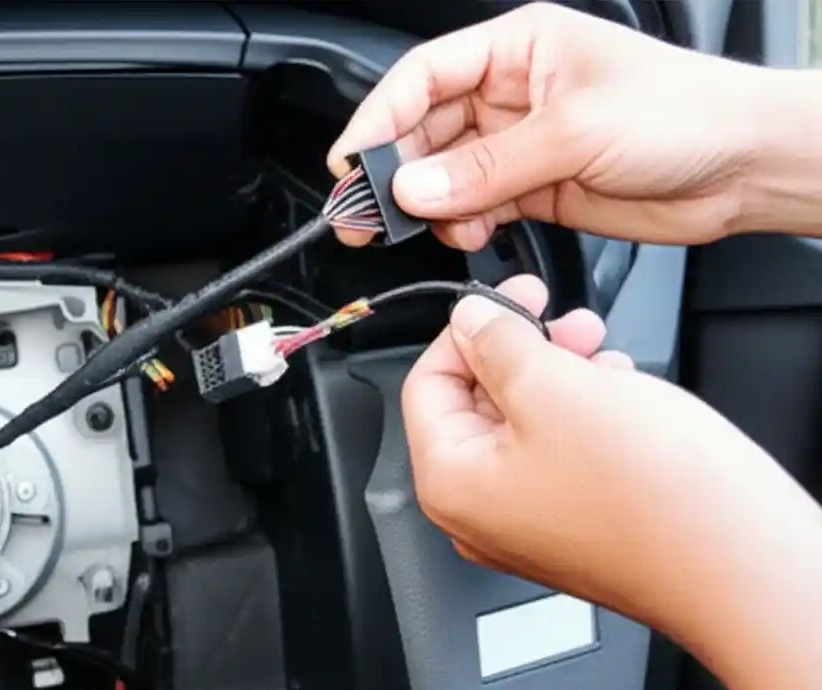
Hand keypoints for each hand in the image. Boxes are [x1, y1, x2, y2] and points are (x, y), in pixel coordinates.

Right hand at [328, 3, 821, 248]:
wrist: (744, 166)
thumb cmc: (684, 113)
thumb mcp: (575, 130)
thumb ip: (487, 166)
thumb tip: (414, 186)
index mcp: (517, 50)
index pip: (423, 77)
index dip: (379, 117)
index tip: (351, 161)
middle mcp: (511, 94)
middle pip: (424, 129)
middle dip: (392, 170)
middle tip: (364, 211)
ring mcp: (520, 145)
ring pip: (444, 175)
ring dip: (426, 205)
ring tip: (419, 228)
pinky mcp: (534, 190)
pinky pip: (475, 208)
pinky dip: (462, 225)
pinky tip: (469, 232)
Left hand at [403, 274, 821, 689]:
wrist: (740, 565)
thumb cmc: (652, 497)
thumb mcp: (554, 386)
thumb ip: (497, 343)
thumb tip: (469, 321)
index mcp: (450, 484)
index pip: (426, 384)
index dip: (467, 330)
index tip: (509, 298)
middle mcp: (479, 515)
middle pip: (475, 403)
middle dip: (522, 349)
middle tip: (565, 322)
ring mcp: (529, 525)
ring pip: (524, 424)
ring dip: (559, 375)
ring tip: (602, 355)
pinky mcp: (577, 526)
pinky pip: (562, 453)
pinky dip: (585, 412)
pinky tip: (620, 393)